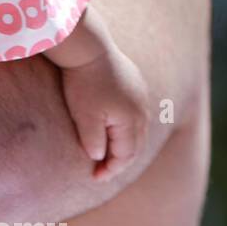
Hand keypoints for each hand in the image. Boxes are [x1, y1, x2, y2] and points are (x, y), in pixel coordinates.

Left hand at [59, 46, 148, 181]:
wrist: (88, 47)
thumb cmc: (83, 84)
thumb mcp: (84, 118)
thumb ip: (93, 142)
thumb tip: (99, 157)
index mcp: (132, 121)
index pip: (125, 155)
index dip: (111, 169)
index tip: (95, 178)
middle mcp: (142, 110)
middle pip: (135, 144)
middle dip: (119, 160)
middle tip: (101, 170)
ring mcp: (141, 95)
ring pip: (137, 129)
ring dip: (124, 143)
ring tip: (108, 153)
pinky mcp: (135, 83)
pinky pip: (135, 112)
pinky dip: (126, 126)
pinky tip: (113, 127)